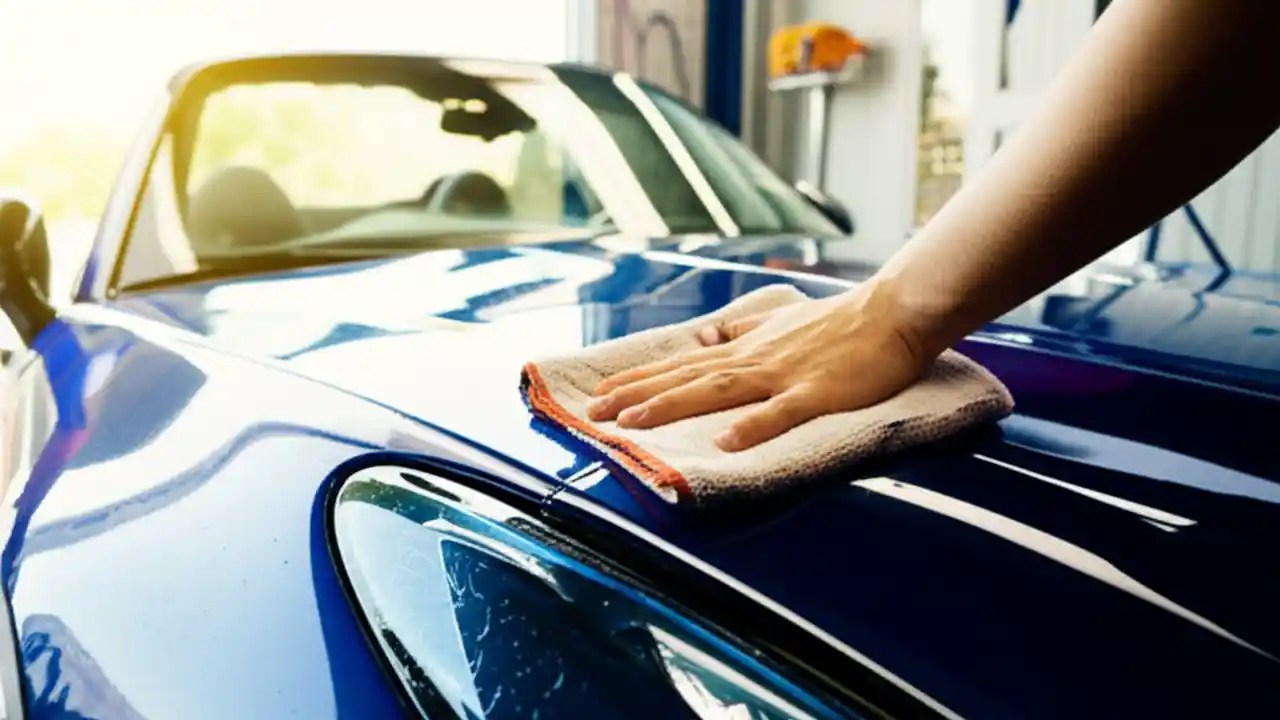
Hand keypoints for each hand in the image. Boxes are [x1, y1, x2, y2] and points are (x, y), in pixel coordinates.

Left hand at [586, 283, 933, 451]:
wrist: (892, 313)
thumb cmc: (840, 322)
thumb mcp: (781, 320)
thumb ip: (743, 331)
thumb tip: (710, 336)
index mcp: (746, 348)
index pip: (683, 364)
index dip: (640, 379)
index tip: (602, 394)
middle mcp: (754, 360)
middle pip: (686, 378)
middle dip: (638, 396)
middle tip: (594, 413)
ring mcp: (783, 375)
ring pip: (717, 391)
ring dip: (673, 405)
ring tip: (634, 423)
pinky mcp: (816, 392)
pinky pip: (781, 412)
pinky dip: (752, 427)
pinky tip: (724, 444)